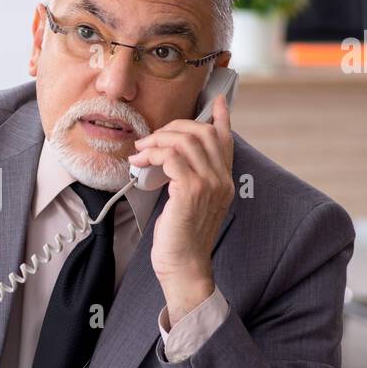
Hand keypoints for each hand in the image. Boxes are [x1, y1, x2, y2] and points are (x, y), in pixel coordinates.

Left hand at [130, 93, 234, 323]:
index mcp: (224, 181)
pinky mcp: (190, 190)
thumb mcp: (187, 203)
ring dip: (157, 140)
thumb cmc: (181, 238)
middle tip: (150, 139)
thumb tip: (170, 158)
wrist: (184, 267)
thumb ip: (186, 179)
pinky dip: (152, 154)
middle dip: (173, 128)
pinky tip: (140, 163)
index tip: (217, 100)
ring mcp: (209, 184)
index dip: (221, 118)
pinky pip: (171, 156)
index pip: (226, 140)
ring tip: (141, 152)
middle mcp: (221, 179)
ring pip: (185, 141)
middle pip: (202, 132)